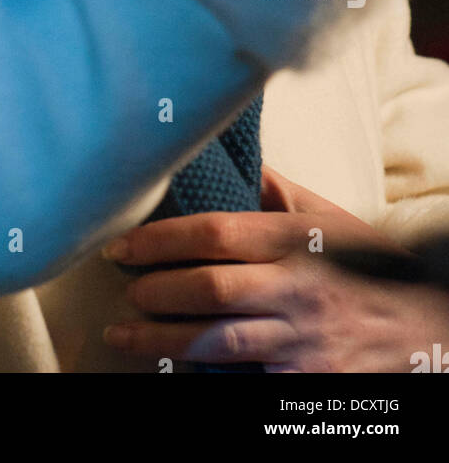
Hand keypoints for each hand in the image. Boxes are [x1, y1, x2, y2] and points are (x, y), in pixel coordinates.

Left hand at [100, 166, 448, 371]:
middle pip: (211, 289)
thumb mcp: (327, 218)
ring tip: (124, 334)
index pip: (216, 232)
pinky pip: (244, 379)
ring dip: (163, 340)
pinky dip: (206, 375)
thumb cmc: (365, 265)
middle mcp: (297, 289)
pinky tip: (174, 370)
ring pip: (219, 342)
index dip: (161, 239)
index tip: (123, 247)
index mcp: (295, 241)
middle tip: (126, 290)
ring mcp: (302, 341)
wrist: (425, 324)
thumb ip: (276, 191)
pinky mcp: (307, 382)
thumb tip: (232, 158)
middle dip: (157, 290)